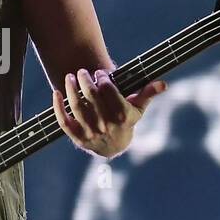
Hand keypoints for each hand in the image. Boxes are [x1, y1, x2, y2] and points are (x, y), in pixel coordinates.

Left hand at [51, 68, 166, 158]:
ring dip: (71, 89)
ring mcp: (90, 132)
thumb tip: (163, 83)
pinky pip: (64, 121)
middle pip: (91, 96)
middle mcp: (106, 125)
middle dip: (86, 80)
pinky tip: (56, 93)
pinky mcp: (77, 137)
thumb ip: (148, 94)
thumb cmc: (126, 121)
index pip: (109, 92)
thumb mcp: (138, 109)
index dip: (103, 80)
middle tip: (83, 72)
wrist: (113, 147)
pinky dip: (58, 107)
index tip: (100, 73)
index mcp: (122, 116)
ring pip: (77, 106)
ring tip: (70, 77)